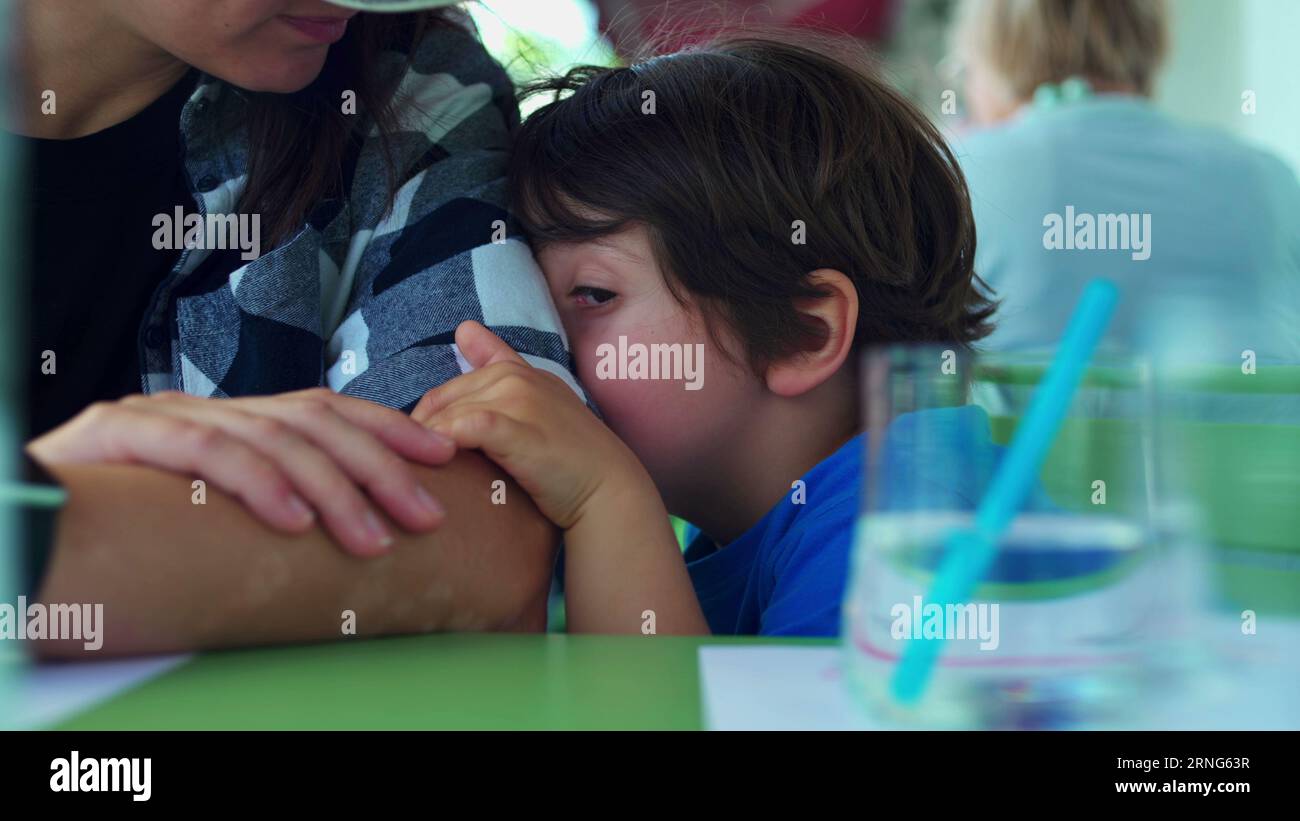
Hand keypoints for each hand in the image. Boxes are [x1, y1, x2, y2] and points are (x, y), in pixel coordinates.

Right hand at [27, 388, 455, 556]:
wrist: (30, 510)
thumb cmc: (131, 516)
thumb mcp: (213, 506)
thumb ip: (270, 500)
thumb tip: (357, 529)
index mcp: (237, 419)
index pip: (328, 409)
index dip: (390, 427)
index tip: (444, 456)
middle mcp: (210, 408)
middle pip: (312, 421)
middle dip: (380, 466)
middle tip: (426, 515)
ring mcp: (166, 417)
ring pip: (269, 437)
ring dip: (331, 489)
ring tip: (374, 538)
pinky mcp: (122, 436)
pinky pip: (203, 453)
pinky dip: (256, 484)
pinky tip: (292, 520)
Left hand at [412, 321, 648, 528]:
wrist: (608, 492)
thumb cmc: (570, 458)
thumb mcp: (536, 403)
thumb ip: (499, 365)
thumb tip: (463, 329)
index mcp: (519, 372)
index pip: (456, 384)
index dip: (433, 412)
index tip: (425, 442)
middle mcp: (518, 378)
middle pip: (444, 398)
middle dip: (421, 429)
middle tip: (407, 463)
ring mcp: (520, 401)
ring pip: (450, 413)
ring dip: (425, 440)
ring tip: (413, 470)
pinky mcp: (518, 430)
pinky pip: (465, 428)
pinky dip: (444, 442)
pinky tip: (437, 464)